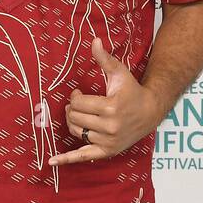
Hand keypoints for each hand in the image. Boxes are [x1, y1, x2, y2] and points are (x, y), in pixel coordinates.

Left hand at [49, 37, 165, 166]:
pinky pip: (82, 157)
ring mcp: (108, 142)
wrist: (150, 112)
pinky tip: (51, 162)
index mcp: (110, 108)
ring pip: (76, 132)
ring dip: (74, 122)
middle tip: (80, 104)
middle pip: (74, 118)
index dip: (75, 97)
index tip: (79, 93)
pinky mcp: (107, 151)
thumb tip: (94, 40)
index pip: (78, 104)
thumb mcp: (119, 73)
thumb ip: (104, 59)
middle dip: (73, 109)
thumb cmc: (132, 90)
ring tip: (82, 115)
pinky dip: (66, 160)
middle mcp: (109, 127)